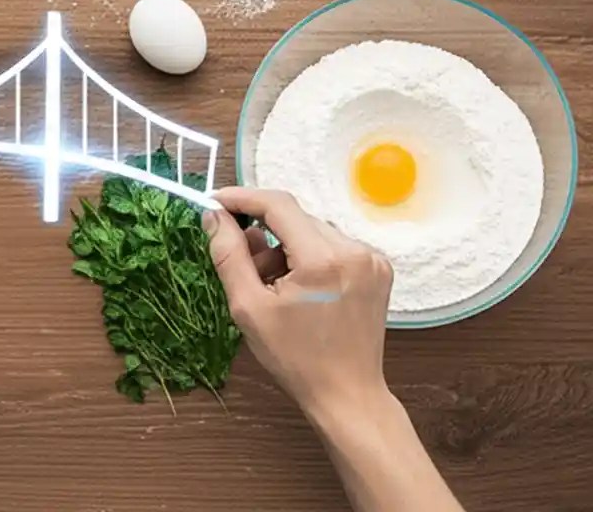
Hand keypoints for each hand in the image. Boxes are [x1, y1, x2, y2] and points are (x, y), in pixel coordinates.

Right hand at [202, 187, 393, 419]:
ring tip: (276, 287)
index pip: (278, 204)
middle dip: (264, 233)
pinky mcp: (378, 268)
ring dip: (287, 247)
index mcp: (323, 259)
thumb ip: (229, 255)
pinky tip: (302, 289)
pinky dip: (310, 257)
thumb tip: (214, 216)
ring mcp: (371, 259)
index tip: (215, 202)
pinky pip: (333, 245)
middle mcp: (354, 250)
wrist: (346, 393)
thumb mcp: (248, 308)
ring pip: (313, 231)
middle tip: (245, 266)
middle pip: (295, 218)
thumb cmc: (295, 358)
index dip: (242, 198)